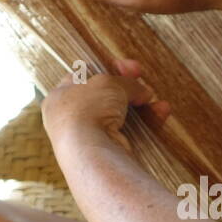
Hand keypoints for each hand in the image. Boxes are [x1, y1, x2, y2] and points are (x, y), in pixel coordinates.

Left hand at [41, 59, 171, 153]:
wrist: (90, 152)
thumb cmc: (88, 110)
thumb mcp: (107, 82)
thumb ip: (126, 83)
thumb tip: (142, 91)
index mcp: (60, 98)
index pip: (85, 78)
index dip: (109, 69)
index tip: (130, 67)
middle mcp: (71, 120)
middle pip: (105, 97)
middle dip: (128, 88)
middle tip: (142, 79)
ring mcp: (90, 138)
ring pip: (121, 116)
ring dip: (141, 106)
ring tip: (155, 100)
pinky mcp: (108, 154)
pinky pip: (130, 134)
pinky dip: (146, 123)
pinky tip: (161, 113)